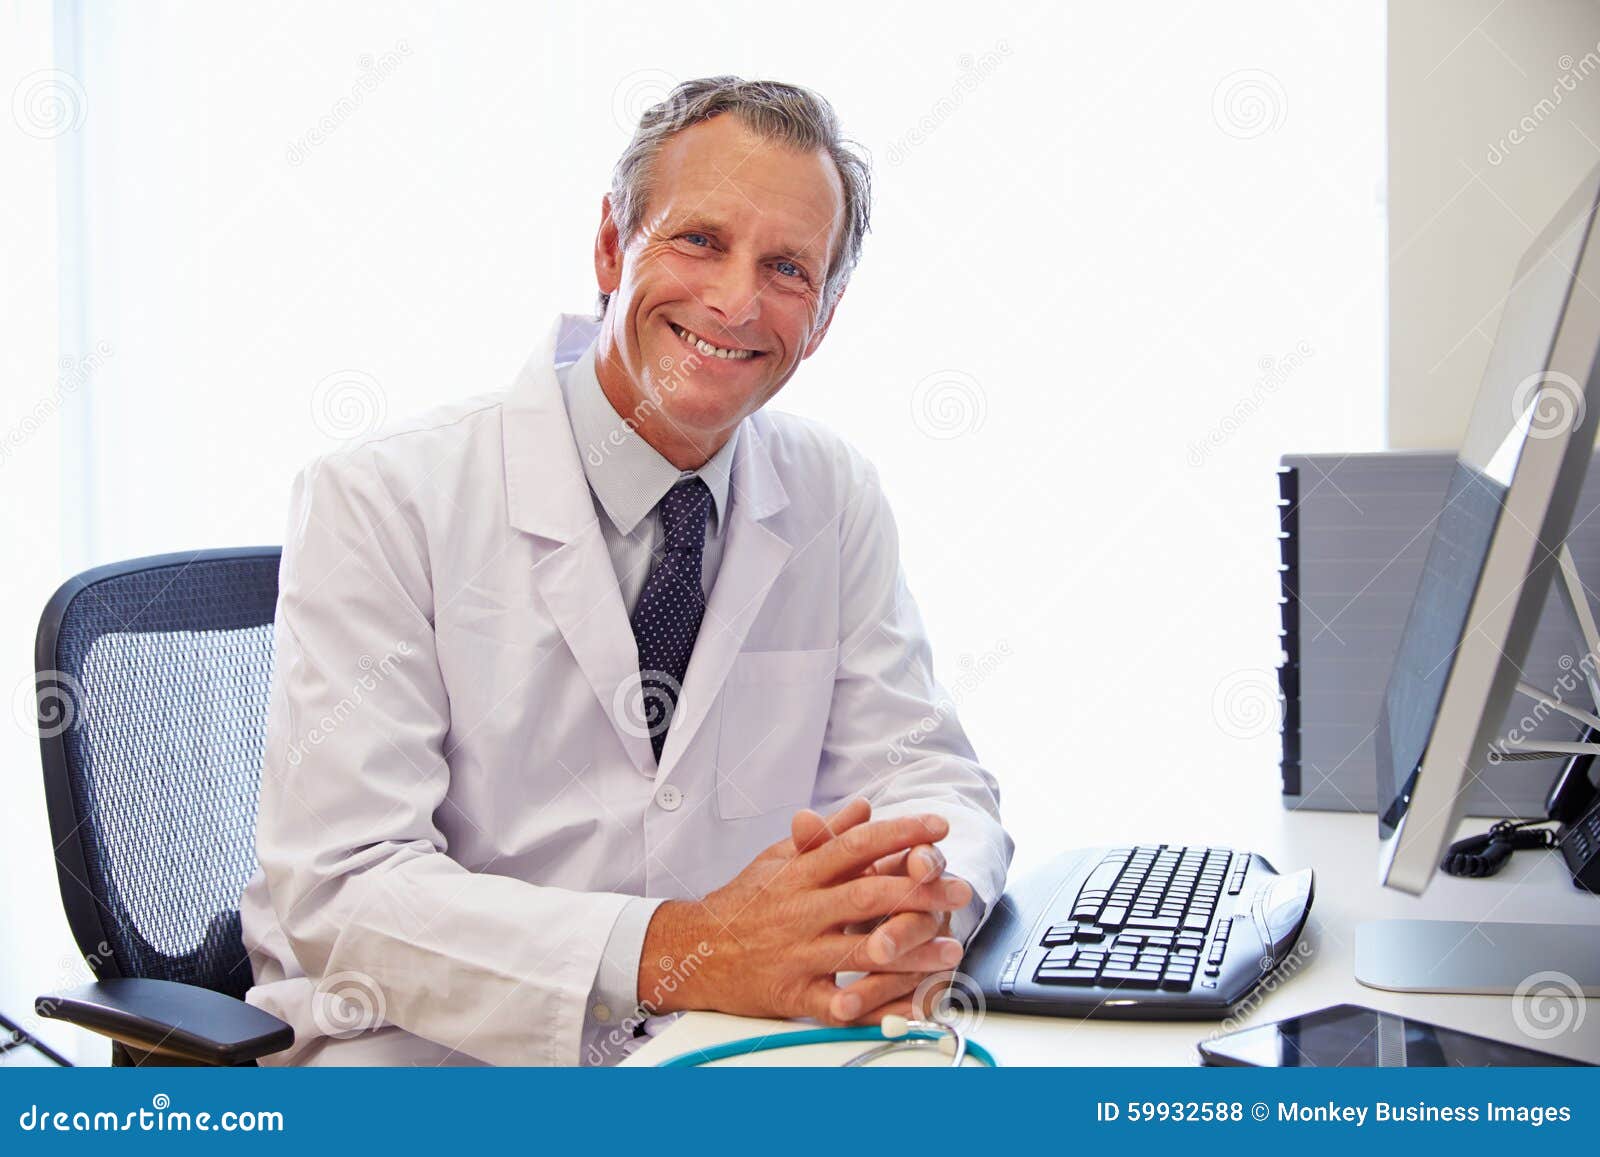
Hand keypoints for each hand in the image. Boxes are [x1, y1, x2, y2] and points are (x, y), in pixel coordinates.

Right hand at [638, 799, 971, 1024]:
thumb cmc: (744, 903)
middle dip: (918, 891)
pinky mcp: (791, 992)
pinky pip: (834, 1002)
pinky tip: (900, 1008)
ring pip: (859, 950)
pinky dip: (867, 1006)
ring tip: (948, 952)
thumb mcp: (778, 859)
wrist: (694, 951)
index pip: (855, 845)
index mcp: (800, 872)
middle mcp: (801, 910)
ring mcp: (796, 952)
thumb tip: (863, 807)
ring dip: (909, 953)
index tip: (937, 827)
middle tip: (960, 890)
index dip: (898, 833)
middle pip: (866, 895)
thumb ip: (824, 836)